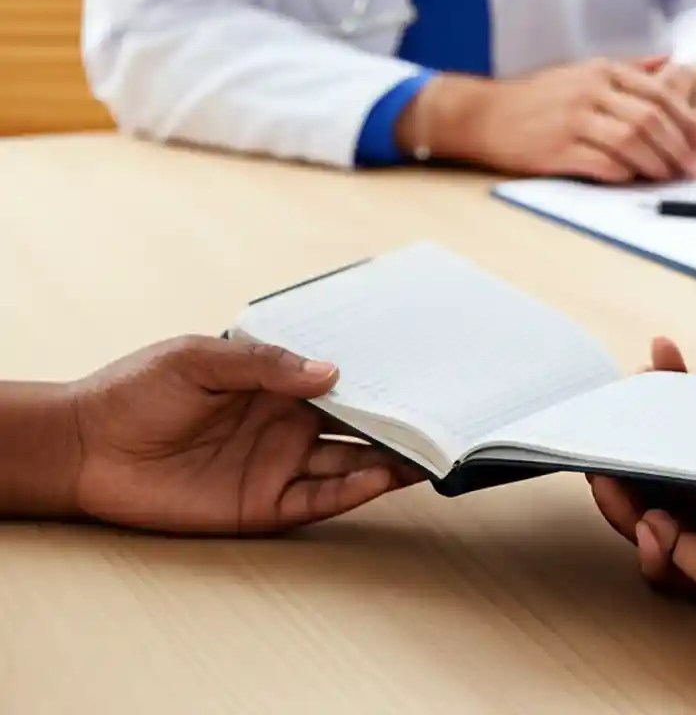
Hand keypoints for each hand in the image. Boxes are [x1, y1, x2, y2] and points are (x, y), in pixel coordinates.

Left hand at [69, 336, 415, 533]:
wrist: (86, 448)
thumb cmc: (136, 392)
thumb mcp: (198, 360)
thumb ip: (264, 364)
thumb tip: (330, 372)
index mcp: (275, 386)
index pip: (340, 384)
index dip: (377, 381)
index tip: (417, 374)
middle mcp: (286, 427)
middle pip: (357, 427)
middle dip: (398, 422)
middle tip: (441, 418)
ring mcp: (279, 467)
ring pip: (350, 465)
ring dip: (390, 459)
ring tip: (429, 451)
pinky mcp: (265, 506)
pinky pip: (321, 500)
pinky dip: (355, 491)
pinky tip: (383, 477)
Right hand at [424, 58, 695, 182]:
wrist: (484, 115)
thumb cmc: (538, 99)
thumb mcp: (583, 71)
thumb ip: (629, 69)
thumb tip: (669, 62)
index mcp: (602, 71)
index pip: (661, 94)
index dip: (691, 122)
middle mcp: (590, 90)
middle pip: (651, 118)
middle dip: (682, 147)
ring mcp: (573, 118)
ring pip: (631, 141)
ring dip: (658, 164)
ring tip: (673, 179)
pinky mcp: (556, 148)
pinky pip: (601, 163)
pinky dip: (624, 174)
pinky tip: (635, 182)